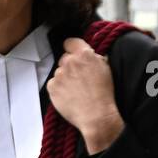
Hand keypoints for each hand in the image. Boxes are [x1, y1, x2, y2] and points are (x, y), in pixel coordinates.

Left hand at [50, 38, 123, 152]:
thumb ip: (94, 58)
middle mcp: (69, 61)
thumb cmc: (103, 94)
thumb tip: (89, 55)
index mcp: (84, 54)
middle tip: (78, 78)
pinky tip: (68, 96)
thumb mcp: (105, 69)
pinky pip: (53, 83)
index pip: (70, 42)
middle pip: (64, 58)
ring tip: (75, 90)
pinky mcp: (52, 86)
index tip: (73, 53)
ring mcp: (59, 74)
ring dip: (64, 78)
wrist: (96, 115)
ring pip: (59, 72)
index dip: (72, 48)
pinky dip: (58, 89)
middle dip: (70, 65)